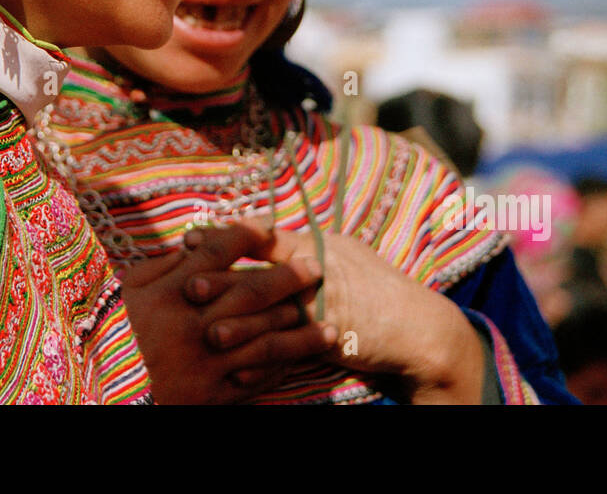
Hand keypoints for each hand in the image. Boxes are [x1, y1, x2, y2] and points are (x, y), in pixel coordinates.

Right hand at [117, 218, 336, 403]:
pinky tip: (304, 359)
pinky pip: (257, 379)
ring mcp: (204, 362)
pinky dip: (282, 367)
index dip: (247, 234)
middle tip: (318, 267)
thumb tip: (201, 243)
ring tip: (329, 324)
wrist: (104, 391)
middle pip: (250, 292)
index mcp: (170, 293)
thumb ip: (167, 265)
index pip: (217, 252)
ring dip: (300, 330)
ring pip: (263, 339)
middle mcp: (191, 324)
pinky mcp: (211, 395)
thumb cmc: (115, 331)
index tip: (272, 225)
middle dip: (288, 278)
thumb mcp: (131, 290)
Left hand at [188, 227, 485, 402]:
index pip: (262, 236)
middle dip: (223, 282)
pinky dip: (265, 363)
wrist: (418, 326)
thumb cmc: (375, 287)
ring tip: (209, 338)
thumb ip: (302, 246)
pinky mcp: (334, 336)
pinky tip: (239, 375)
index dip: (225, 238)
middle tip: (188, 288)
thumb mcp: (341, 254)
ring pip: (274, 314)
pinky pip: (293, 351)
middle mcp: (319, 268)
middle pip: (262, 273)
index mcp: (315, 243)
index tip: (190, 242)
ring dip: (239, 327)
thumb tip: (263, 232)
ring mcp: (327, 303)